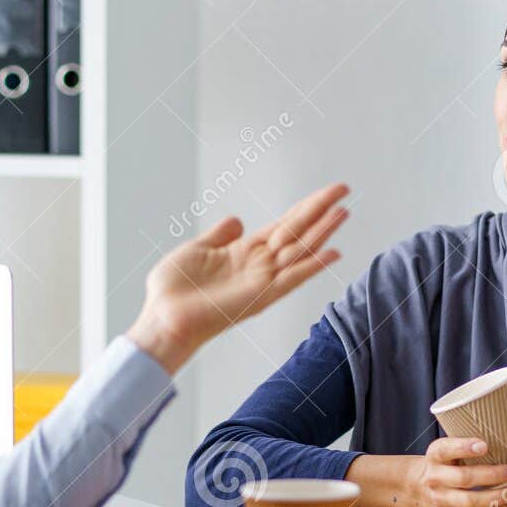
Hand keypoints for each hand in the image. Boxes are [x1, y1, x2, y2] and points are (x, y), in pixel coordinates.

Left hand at [126, 184, 348, 372]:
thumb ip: (220, 235)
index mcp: (246, 251)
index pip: (284, 224)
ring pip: (300, 250)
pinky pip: (292, 279)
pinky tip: (333, 253)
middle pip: (298, 231)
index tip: (327, 192)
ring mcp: (262, 280)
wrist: (163, 317)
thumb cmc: (174, 290)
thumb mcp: (196, 249)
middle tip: (344, 189)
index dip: (306, 207)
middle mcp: (260, 264)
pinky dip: (313, 266)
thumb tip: (238, 220)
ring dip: (323, 232)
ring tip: (344, 212)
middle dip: (321, 210)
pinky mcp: (260, 296)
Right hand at [406, 429, 506, 506]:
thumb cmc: (448, 462)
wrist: (418, 489)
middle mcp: (436, 478)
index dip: (463, 447)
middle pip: (464, 479)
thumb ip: (486, 434)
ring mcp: (443, 500)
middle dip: (493, 476)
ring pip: (472, 502)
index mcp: (436, 455)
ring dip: (501, 497)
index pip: (446, 449)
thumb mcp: (454, 444)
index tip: (484, 444)